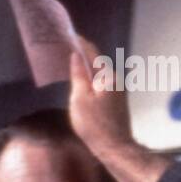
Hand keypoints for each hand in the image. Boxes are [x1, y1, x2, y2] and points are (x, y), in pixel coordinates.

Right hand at [69, 35, 136, 157]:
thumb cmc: (95, 124)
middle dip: (81, 53)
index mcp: (108, 77)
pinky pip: (100, 83)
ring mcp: (118, 91)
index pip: (93, 53)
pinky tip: (78, 79)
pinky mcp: (116, 101)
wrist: (115, 148)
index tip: (67, 33)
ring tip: (67, 60)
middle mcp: (116, 80)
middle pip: (96, 62)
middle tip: (62, 45)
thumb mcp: (80, 98)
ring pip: (98, 73)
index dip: (80, 42)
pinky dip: (89, 78)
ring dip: (84, 66)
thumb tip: (76, 55)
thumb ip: (78, 75)